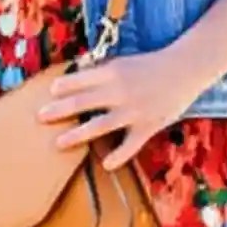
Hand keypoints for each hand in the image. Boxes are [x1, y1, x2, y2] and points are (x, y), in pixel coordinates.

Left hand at [37, 48, 207, 169]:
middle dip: (60, 110)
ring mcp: (134, 111)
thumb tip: (79, 72)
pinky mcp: (148, 126)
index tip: (50, 92)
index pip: (81, 78)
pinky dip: (118, 155)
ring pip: (100, 125)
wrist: (186, 69)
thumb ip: (102, 71)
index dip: (64, 86)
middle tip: (40, 116)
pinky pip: (130, 145)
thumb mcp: (124, 62)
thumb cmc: (152, 65)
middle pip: (83, 102)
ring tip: (58, 143)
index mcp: (113, 72)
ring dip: (77, 135)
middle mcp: (120, 91)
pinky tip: (105, 164)